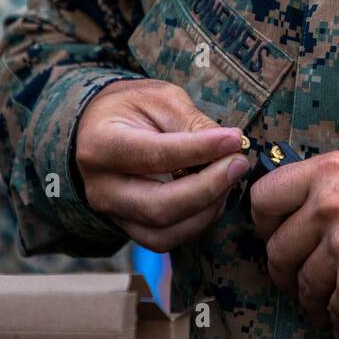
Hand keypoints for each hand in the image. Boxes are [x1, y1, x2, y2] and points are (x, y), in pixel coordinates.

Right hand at [74, 79, 248, 250]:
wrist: (99, 128)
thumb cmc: (132, 107)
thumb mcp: (160, 98)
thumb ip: (191, 122)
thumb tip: (229, 145)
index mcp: (101, 145)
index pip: (155, 155)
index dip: (200, 150)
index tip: (234, 140)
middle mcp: (100, 187)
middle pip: (159, 206)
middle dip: (208, 188)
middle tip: (238, 163)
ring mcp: (112, 213)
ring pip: (164, 232)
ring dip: (207, 209)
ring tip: (228, 177)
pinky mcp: (128, 228)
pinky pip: (165, 239)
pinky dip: (197, 222)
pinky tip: (213, 196)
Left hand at [250, 150, 338, 338]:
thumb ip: (325, 186)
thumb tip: (285, 210)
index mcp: (329, 172)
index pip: (264, 197)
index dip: (263, 223)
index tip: (272, 235)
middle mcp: (329, 205)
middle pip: (278, 249)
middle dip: (284, 272)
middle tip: (295, 280)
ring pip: (302, 285)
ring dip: (310, 301)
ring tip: (324, 306)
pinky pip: (330, 311)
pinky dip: (337, 320)